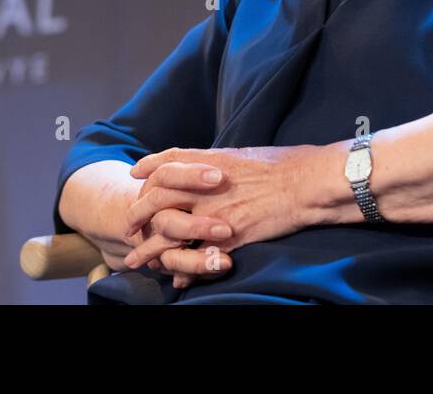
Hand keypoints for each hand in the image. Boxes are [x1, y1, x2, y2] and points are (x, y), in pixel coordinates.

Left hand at [120, 145, 321, 287]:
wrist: (305, 182)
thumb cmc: (284, 164)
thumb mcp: (244, 153)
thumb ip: (220, 161)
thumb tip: (210, 166)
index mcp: (209, 162)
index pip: (167, 163)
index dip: (148, 169)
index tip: (135, 176)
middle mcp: (205, 187)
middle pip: (157, 199)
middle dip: (138, 214)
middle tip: (127, 227)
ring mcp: (214, 213)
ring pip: (171, 233)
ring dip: (151, 249)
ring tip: (138, 260)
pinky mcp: (229, 237)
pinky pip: (199, 257)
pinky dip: (186, 269)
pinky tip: (179, 277)